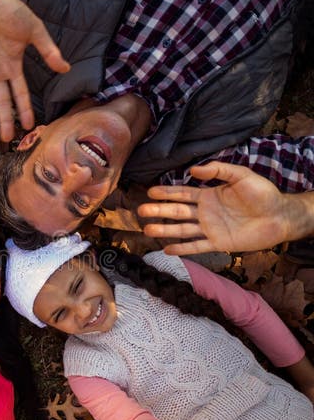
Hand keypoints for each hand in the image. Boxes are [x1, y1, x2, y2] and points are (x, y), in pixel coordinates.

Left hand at [0, 0, 69, 141]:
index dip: (24, 110)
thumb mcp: (33, 30)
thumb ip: (47, 50)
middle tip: (6, 140)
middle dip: (4, 120)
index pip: (20, 93)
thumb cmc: (11, 9)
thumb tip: (66, 68)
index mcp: (14, 65)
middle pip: (1, 101)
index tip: (29, 126)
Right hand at [138, 162, 290, 253]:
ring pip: (182, 230)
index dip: (166, 192)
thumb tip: (193, 169)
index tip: (150, 192)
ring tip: (148, 229)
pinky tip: (167, 250)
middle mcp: (206, 212)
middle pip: (177, 211)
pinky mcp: (218, 243)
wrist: (279, 216)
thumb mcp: (241, 175)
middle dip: (159, 210)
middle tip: (141, 211)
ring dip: (165, 230)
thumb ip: (218, 170)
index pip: (182, 193)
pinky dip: (182, 249)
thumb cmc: (263, 194)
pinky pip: (196, 247)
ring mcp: (210, 229)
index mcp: (209, 195)